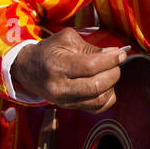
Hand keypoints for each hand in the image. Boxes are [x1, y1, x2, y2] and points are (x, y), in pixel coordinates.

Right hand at [11, 28, 126, 112]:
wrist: (28, 69)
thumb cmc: (49, 51)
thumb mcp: (66, 40)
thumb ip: (90, 47)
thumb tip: (113, 53)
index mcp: (57, 66)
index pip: (90, 67)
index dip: (110, 60)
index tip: (121, 54)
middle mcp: (59, 87)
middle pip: (96, 86)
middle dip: (113, 72)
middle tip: (116, 62)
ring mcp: (65, 101)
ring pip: (99, 99)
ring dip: (111, 85)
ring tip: (109, 72)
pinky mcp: (70, 107)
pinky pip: (97, 108)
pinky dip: (107, 97)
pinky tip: (105, 85)